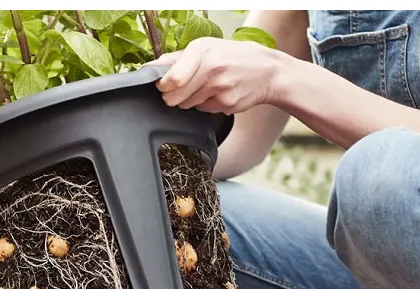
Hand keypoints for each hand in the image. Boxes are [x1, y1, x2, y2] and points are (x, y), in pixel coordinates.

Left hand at [147, 37, 283, 113]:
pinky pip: (203, 110)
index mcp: (202, 50)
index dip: (162, 85)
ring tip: (207, 87)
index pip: (172, 77)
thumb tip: (150, 68)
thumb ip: (177, 59)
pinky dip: (207, 105)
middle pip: (174, 96)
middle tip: (183, 88)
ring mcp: (220, 88)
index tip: (163, 86)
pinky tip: (219, 93)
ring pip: (187, 105)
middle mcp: (212, 68)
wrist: (268, 71)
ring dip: (190, 100)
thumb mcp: (207, 48)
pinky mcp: (227, 104)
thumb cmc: (234, 57)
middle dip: (173, 96)